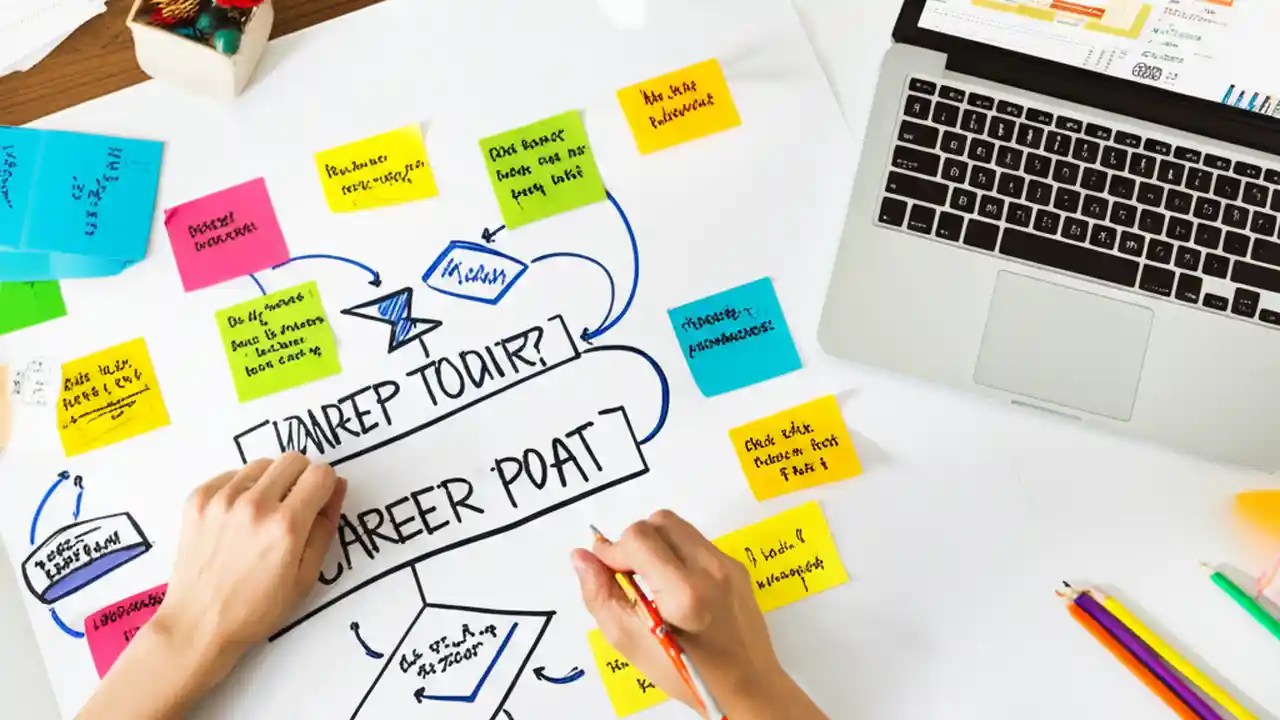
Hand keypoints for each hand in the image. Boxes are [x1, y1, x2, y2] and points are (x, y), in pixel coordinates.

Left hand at [79, 453, 346, 719]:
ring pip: (262, 464)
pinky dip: (240, 489)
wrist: (198, 624)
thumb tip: (337, 488)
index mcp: (286, 526)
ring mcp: (222, 499)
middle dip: (301, 477)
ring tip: (263, 514)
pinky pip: (231, 475)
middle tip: (294, 506)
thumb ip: (326, 526)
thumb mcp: (306, 576)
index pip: (321, 473)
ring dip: (270, 481)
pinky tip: (237, 518)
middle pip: (293, 459)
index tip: (319, 500)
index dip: (326, 485)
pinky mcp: (197, 500)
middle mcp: (254, 505)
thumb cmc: (256, 608)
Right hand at [572, 510, 825, 719]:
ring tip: (650, 579)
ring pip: (678, 526)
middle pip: (659, 522)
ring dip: (656, 543)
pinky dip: (676, 552)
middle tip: (628, 574)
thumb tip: (581, 556)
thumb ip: (601, 595)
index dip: (613, 550)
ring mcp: (728, 565)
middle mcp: (711, 570)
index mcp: (685, 593)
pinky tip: (674, 585)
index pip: (639, 539)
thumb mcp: (632, 643)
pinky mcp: (736, 566)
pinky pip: (696, 541)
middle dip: (635, 542)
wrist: (747, 686)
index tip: (605, 568)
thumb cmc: (688, 673)